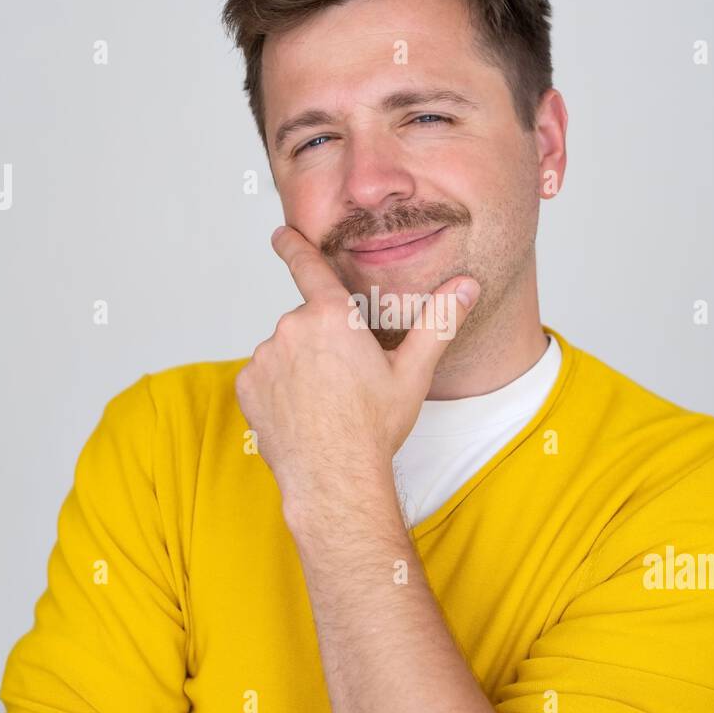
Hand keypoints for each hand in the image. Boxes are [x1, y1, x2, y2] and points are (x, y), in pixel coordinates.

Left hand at [235, 225, 479, 519]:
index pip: (308, 267)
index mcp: (331, 317)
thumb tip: (466, 286)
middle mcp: (290, 328)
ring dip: (301, 367)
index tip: (281, 234)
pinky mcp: (247, 386)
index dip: (294, 246)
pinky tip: (302, 412)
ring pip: (285, 351)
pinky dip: (279, 388)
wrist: (334, 478)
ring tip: (325, 403)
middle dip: (323, 344)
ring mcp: (264, 358)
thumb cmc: (374, 427)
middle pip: (307, 324)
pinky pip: (264, 376)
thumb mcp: (412, 373)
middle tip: (346, 382)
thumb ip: (438, 322)